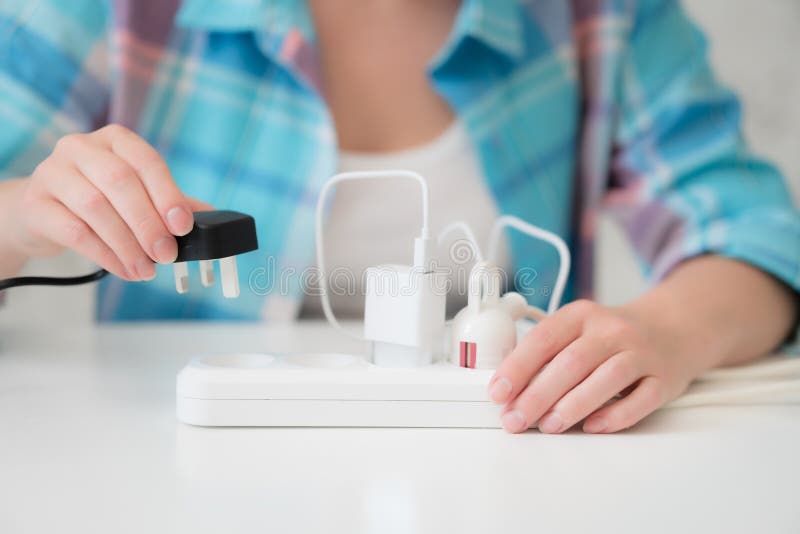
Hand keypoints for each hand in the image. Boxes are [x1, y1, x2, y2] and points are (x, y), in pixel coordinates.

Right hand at [8, 125, 210, 280]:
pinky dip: (104, 254)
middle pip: (120, 182)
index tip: (183, 227)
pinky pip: (74, 231)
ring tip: (146, 269)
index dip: (167, 194)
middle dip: (148, 223)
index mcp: (116, 140)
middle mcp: (82, 148)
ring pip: (95, 207)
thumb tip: (211, 218)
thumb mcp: (137, 193)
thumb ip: (171, 202)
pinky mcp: (36, 203)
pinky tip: (124, 269)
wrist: (42, 210)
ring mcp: (53, 172)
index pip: (146, 161)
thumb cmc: (99, 198)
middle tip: (166, 254)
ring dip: (127, 244)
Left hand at [488, 299, 699, 433]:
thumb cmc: (611, 336)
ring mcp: (640, 353)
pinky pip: (640, 399)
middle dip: (538, 395)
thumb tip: (507, 387)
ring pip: (606, 378)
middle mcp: (612, 330)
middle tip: (515, 419)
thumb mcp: (577, 329)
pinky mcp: (663, 379)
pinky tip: (593, 426)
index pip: (544, 338)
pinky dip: (615, 416)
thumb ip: (546, 352)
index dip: (518, 367)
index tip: (499, 392)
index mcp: (582, 314)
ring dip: (572, 406)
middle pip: (571, 362)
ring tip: (548, 426)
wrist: (671, 328)